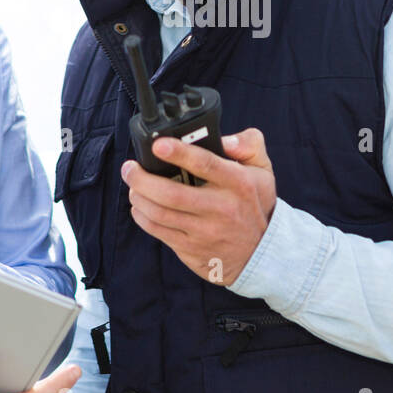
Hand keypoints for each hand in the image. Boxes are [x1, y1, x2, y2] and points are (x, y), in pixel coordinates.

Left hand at [120, 127, 275, 286]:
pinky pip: (159, 232)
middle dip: (142, 179)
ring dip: (138, 197)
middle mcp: (221, 208)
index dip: (179, 153)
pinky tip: (140, 206)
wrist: (260, 253)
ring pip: (160, 214)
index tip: (157, 145)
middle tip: (129, 168)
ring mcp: (204, 232)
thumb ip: (248, 144)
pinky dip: (143, 217)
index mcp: (238, 183)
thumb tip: (225, 138)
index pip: (206, 164)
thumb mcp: (262, 170)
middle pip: (172, 194)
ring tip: (133, 185)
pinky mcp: (191, 249)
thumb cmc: (255, 205)